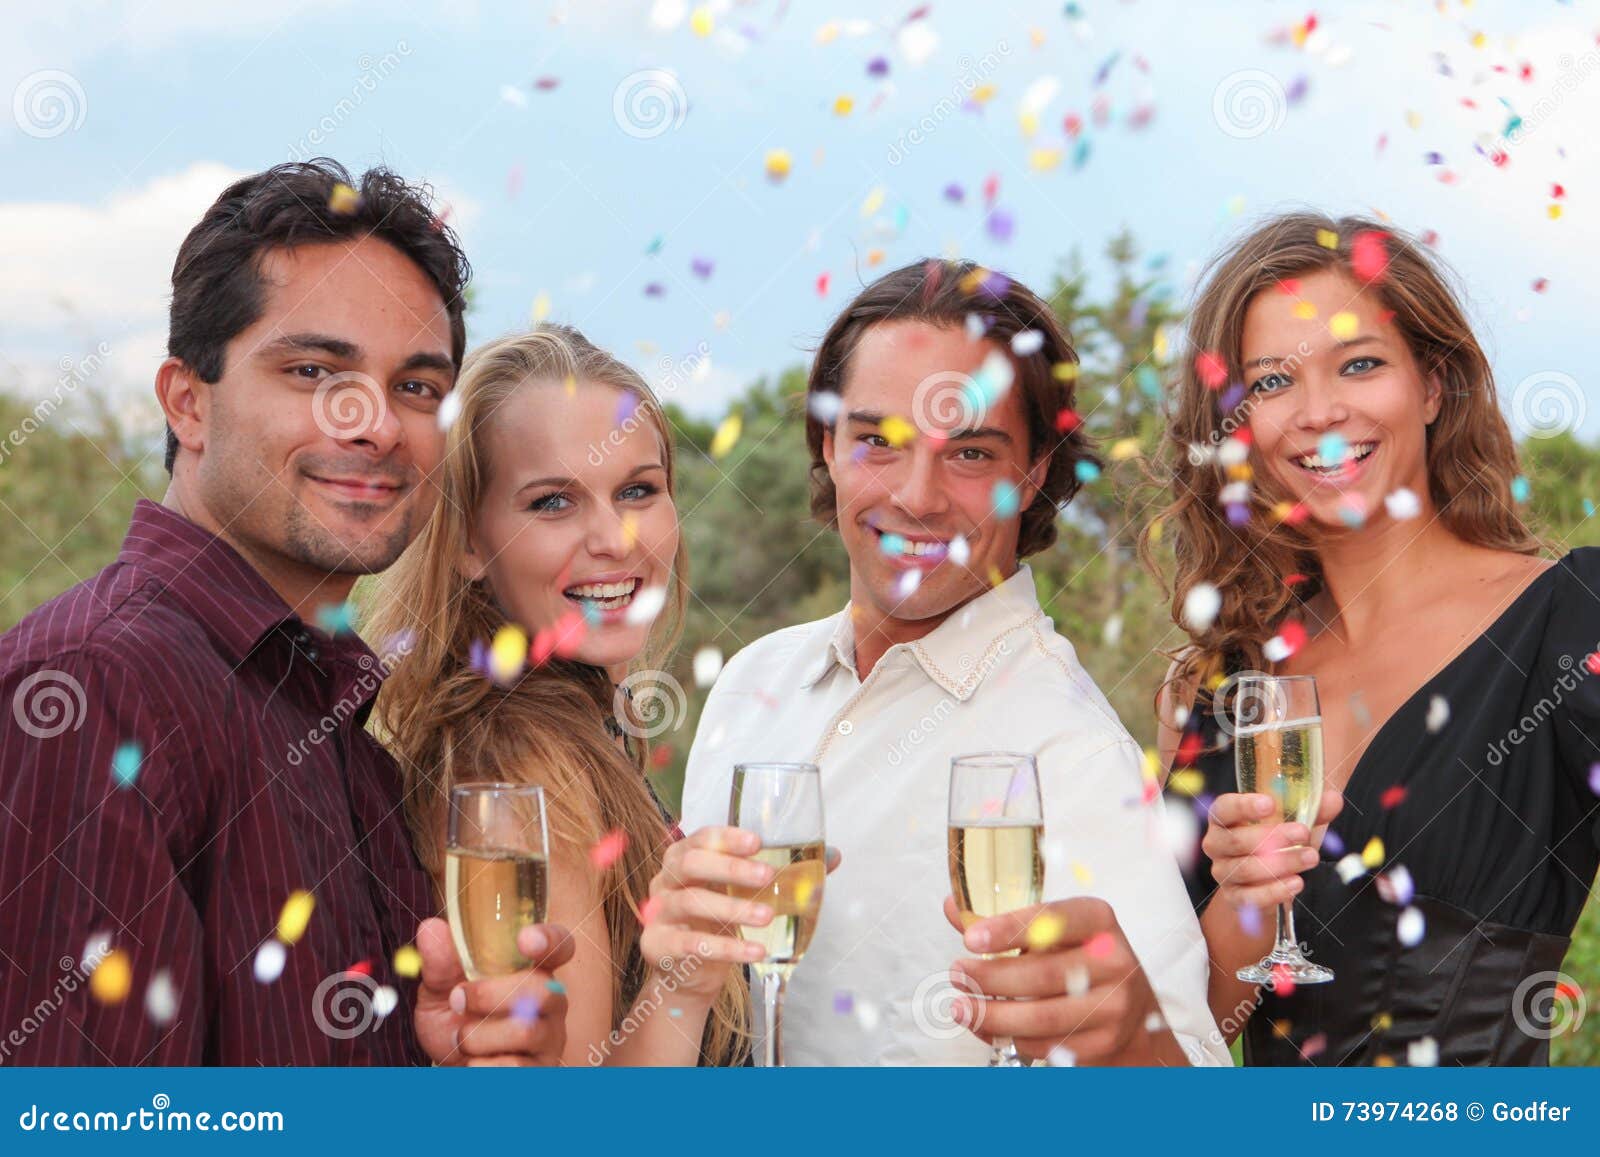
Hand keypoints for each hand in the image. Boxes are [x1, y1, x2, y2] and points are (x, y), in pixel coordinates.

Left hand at [413, 916, 572, 1065]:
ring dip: (477, 1036)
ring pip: (524, 1031)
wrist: (452, 1069)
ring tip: (461, 1039)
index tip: (525, 940)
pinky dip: (479, 1066)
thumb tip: (430, 929)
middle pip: (542, 989)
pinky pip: (513, 1068)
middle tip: (458, 1000)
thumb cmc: (456, 1021)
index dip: (550, 939)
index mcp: (532, 968)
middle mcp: (551, 1000)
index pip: (560, 945)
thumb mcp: (440, 990)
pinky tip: (473, 1062)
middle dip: (490, 995)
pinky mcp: (541, 1071)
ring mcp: (550, 1037)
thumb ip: (439, 962)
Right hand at [641, 827, 841, 1001]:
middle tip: (767, 876)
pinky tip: (756, 952)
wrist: (688, 973)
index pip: (701, 837)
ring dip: (732, 909)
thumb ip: (784, 873)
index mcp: (685, 857)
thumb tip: (832, 856)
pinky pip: (690, 945)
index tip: (757, 841)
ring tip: (767, 916)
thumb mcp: (744, 894)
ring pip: (691, 902)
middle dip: (730, 868)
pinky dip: (727, 948)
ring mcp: (658, 913)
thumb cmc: (718, 920)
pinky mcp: (657, 945)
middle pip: (690, 863)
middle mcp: (667, 880)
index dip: (727, 837)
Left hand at [942, 896, 1178, 1064]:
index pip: (1053, 919)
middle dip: (990, 977)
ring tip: (961, 1006)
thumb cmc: (1080, 961)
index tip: (970, 939)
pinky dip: (1009, 1037)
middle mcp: (1113, 960)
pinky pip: (1046, 1044)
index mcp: (1097, 920)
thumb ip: (1003, 921)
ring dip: (993, 1014)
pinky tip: (987, 1027)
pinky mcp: (1103, 1043)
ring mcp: (1112, 1006)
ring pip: (1042, 1017)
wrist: (1132, 1013)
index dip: (1009, 929)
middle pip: (1042, 974)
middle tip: (956, 973)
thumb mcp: (1053, 931)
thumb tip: (953, 908)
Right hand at [1203, 789, 1342, 911]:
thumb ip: (1312, 810)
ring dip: (1281, 863)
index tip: (1270, 804)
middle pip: (1236, 840)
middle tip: (1303, 833)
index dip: (1244, 806)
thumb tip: (1333, 800)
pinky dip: (1274, 891)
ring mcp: (1222, 872)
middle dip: (1272, 837)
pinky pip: (1250, 897)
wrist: (1265, 881)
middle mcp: (1216, 844)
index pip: (1224, 808)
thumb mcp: (1293, 822)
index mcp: (1223, 818)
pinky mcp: (1233, 897)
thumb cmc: (1276, 842)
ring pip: (1246, 869)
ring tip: (1310, 857)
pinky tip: (1296, 883)